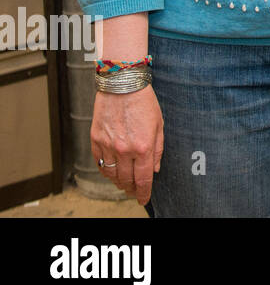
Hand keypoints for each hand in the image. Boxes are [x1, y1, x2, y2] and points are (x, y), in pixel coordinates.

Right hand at [91, 85, 164, 204]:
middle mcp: (124, 150)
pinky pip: (99, 164)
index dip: (144, 192)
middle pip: (126, 180)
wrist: (122, 85)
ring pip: (111, 175)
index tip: (144, 199)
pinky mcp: (95, 141)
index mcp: (143, 147)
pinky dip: (106, 171)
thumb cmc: (144, 102)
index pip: (143, 179)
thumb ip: (157, 150)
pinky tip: (112, 171)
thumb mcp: (159, 125)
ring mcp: (108, 146)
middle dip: (132, 189)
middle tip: (135, 192)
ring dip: (118, 182)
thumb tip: (155, 169)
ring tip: (125, 183)